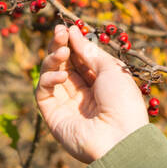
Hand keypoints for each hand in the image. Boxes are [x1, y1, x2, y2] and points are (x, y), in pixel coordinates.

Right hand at [35, 23, 147, 163]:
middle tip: (58, 32)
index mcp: (100, 84)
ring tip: (62, 51)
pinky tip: (61, 75)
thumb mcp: (112, 70)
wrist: (119, 139)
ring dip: (53, 58)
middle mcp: (82, 94)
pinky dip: (48, 79)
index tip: (67, 28)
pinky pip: (43, 91)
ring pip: (51, 74)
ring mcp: (66, 104)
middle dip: (59, 46)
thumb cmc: (123, 103)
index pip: (80, 59)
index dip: (72, 43)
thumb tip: (73, 33)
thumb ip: (90, 52)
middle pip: (64, 64)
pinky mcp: (53, 115)